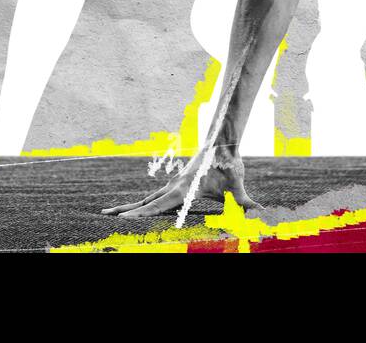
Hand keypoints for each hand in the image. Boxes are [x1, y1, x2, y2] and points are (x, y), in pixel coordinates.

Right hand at [102, 150, 256, 218]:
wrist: (224, 144)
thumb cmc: (229, 166)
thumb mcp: (237, 186)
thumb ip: (246, 202)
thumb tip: (260, 211)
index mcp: (184, 189)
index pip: (159, 204)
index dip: (143, 214)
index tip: (124, 220)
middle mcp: (174, 187)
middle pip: (146, 201)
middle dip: (126, 210)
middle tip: (105, 215)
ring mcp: (174, 185)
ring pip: (148, 198)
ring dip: (131, 206)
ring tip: (111, 213)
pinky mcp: (177, 184)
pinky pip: (156, 196)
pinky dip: (144, 203)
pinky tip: (138, 208)